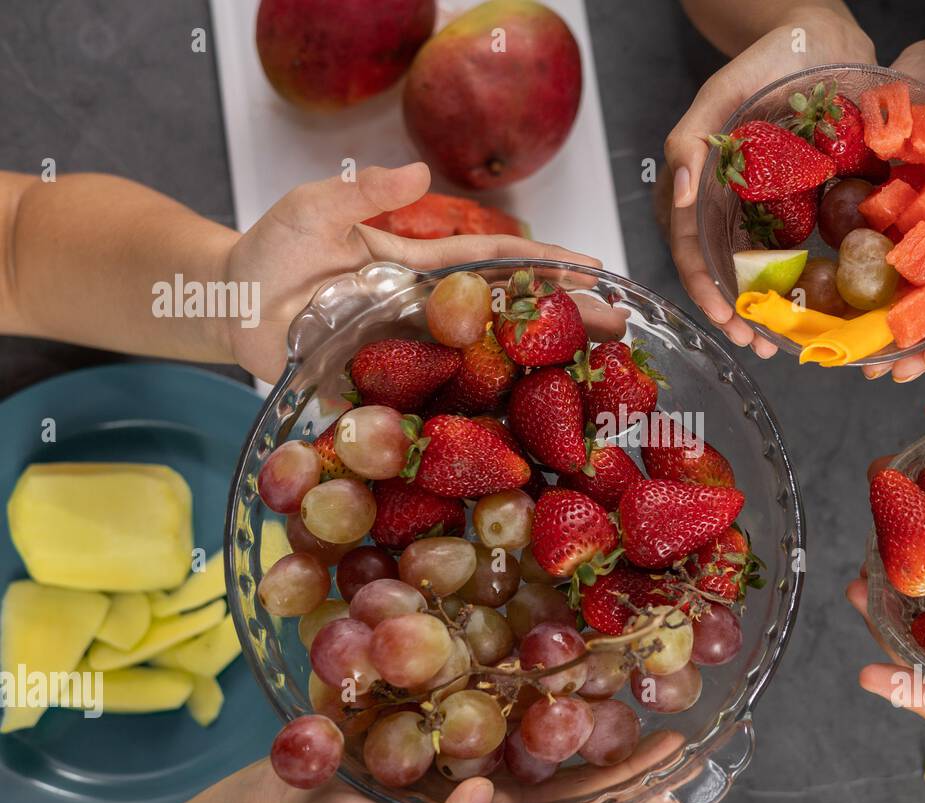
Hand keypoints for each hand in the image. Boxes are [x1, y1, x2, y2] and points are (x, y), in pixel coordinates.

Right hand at [83, 732, 682, 802]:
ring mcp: (463, 769)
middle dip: (623, 763)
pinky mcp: (437, 736)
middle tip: (672, 729)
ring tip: (630, 692)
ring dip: (585, 722)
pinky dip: (525, 690)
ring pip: (540, 747)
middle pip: (569, 786)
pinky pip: (492, 710)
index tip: (672, 788)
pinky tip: (549, 661)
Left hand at [222, 163, 607, 383]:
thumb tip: (419, 170)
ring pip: (484, 363)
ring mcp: (410, 355)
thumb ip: (363, 191)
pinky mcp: (386, 392)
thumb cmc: (273, 252)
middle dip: (563, 319)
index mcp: (420, 268)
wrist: (229, 305)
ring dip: (534, 371)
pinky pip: (434, 406)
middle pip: (506, 317)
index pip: (495, 264)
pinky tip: (516, 435)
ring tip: (591, 379)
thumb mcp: (316, 210)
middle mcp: (426, 314)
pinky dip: (474, 418)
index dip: (545, 265)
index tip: (594, 269)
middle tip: (619, 328)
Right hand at [665, 7, 876, 355]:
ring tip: (778, 342)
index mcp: (696, 182)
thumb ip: (689, 140)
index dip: (704, 288)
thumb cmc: (769, 57)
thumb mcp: (722, 91)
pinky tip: (807, 309)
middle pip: (716, 270)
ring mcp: (754, 207)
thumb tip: (677, 198)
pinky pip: (784, 252)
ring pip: (747, 270)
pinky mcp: (788, 206)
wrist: (820, 38)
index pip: (688, 248)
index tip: (727, 317)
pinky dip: (790, 286)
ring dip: (759, 311)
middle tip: (757, 346)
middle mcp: (720, 202)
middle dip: (732, 313)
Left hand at [876, 34, 924, 382]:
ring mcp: (920, 234)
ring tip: (849, 352)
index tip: (923, 361)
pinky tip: (828, 303)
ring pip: (902, 293)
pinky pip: (870, 256)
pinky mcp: (888, 216)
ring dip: (878, 327)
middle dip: (909, 346)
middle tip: (875, 370)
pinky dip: (854, 283)